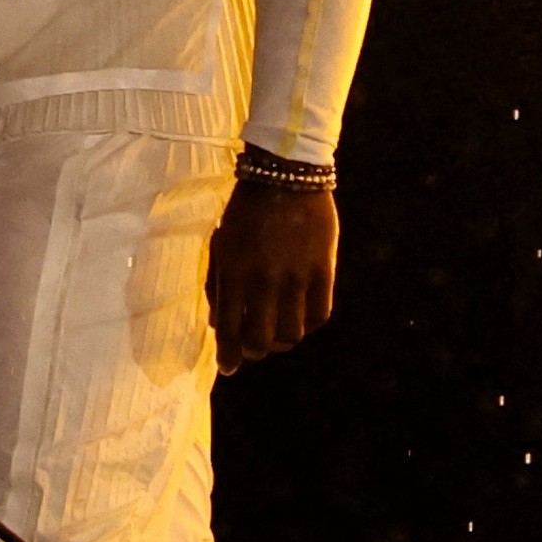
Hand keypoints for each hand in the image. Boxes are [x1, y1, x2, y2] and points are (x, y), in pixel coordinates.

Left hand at [207, 176, 340, 367]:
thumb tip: (220, 323)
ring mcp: (297, 277)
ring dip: (282, 341)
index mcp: (235, 272)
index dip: (229, 356)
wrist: (286, 175)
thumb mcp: (222, 244)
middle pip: (262, 340)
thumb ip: (218, 284)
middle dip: (254, 352)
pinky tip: (301, 317)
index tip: (228, 367)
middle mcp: (265, 280)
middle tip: (254, 348)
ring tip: (278, 333)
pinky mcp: (323, 270)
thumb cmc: (245, 210)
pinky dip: (309, 324)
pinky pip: (320, 314)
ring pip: (292, 334)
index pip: (230, 330)